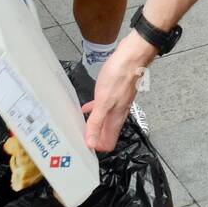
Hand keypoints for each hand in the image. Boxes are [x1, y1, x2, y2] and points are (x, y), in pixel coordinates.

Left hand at [81, 32, 155, 152]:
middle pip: (105, 132)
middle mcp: (118, 112)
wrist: (131, 56)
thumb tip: (91, 145)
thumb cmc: (119, 77)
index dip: (96, 148)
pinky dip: (94, 109)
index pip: (109, 142)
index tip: (81, 149)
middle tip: (75, 140)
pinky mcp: (114, 91)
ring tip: (78, 126)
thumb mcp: (103, 102)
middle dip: (93, 138)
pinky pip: (103, 106)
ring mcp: (117, 102)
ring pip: (104, 120)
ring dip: (93, 125)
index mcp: (116, 118)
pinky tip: (85, 107)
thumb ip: (96, 123)